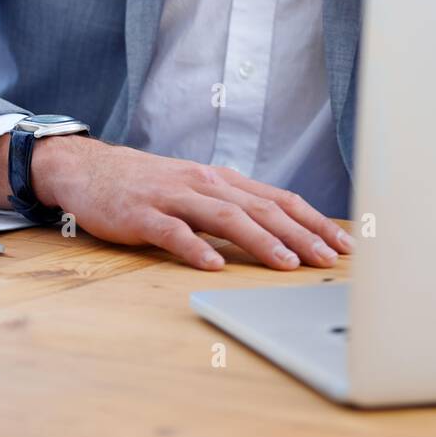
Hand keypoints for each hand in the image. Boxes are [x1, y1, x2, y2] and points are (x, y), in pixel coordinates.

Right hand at [32, 136, 352, 271]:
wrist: (92, 170)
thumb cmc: (150, 186)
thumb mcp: (198, 190)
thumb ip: (232, 207)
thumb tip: (280, 233)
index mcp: (222, 181)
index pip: (278, 199)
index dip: (312, 221)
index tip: (343, 244)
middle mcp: (205, 184)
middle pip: (260, 208)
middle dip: (299, 234)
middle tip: (329, 259)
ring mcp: (174, 198)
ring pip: (225, 218)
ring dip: (259, 241)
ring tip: (286, 264)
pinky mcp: (144, 215)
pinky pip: (173, 233)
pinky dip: (195, 248)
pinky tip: (213, 266)